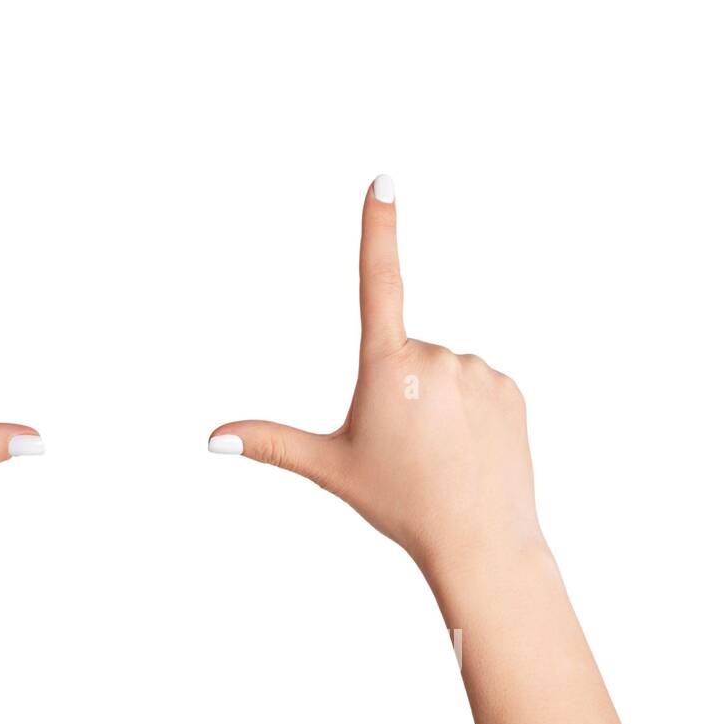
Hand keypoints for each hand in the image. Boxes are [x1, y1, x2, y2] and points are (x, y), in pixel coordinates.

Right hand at [209, 176, 541, 573]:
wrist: (481, 542)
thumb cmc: (399, 503)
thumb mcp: (330, 467)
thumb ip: (269, 443)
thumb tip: (212, 439)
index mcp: (388, 368)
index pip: (379, 283)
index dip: (378, 229)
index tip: (383, 181)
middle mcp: (435, 357)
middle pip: (406, 354)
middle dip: (400, 389)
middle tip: (407, 447)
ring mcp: (478, 370)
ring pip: (442, 371)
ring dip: (434, 401)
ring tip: (441, 453)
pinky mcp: (510, 387)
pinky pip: (476, 385)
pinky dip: (469, 410)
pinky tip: (469, 449)